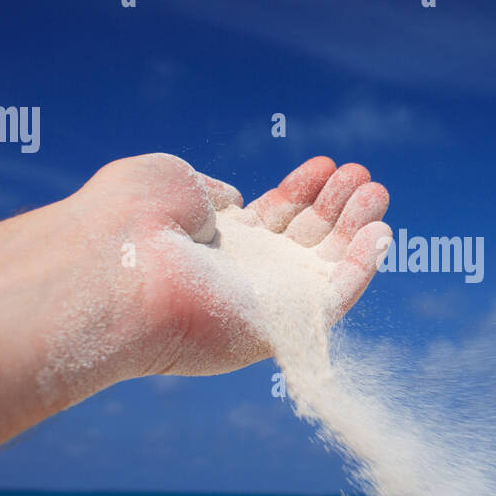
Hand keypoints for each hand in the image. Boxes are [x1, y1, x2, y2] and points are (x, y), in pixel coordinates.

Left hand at [64, 153, 390, 384]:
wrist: (115, 266)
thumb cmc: (129, 218)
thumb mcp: (173, 182)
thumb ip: (214, 193)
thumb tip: (235, 204)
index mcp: (212, 244)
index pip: (271, 219)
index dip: (301, 191)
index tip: (324, 164)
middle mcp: (239, 277)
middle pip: (304, 240)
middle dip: (336, 205)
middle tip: (361, 173)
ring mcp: (262, 306)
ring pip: (325, 267)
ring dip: (355, 229)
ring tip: (376, 191)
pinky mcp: (281, 331)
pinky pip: (335, 301)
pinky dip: (362, 269)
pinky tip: (380, 232)